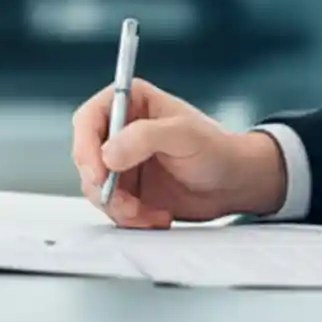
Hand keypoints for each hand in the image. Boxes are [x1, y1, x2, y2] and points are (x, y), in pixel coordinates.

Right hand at [71, 79, 287, 228]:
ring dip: (119, 206)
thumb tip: (108, 152)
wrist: (235, 184)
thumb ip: (145, 137)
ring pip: (95, 187)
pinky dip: (130, 218)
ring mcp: (123, 163)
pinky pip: (112, 207)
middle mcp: (122, 131)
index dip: (86, 146)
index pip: (89, 118)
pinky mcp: (129, 190)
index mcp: (133, 103)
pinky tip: (157, 216)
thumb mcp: (184, 135)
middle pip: (86, 157)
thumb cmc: (218, 150)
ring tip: (148, 213)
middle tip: (126, 203)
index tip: (99, 172)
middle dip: (102, 185)